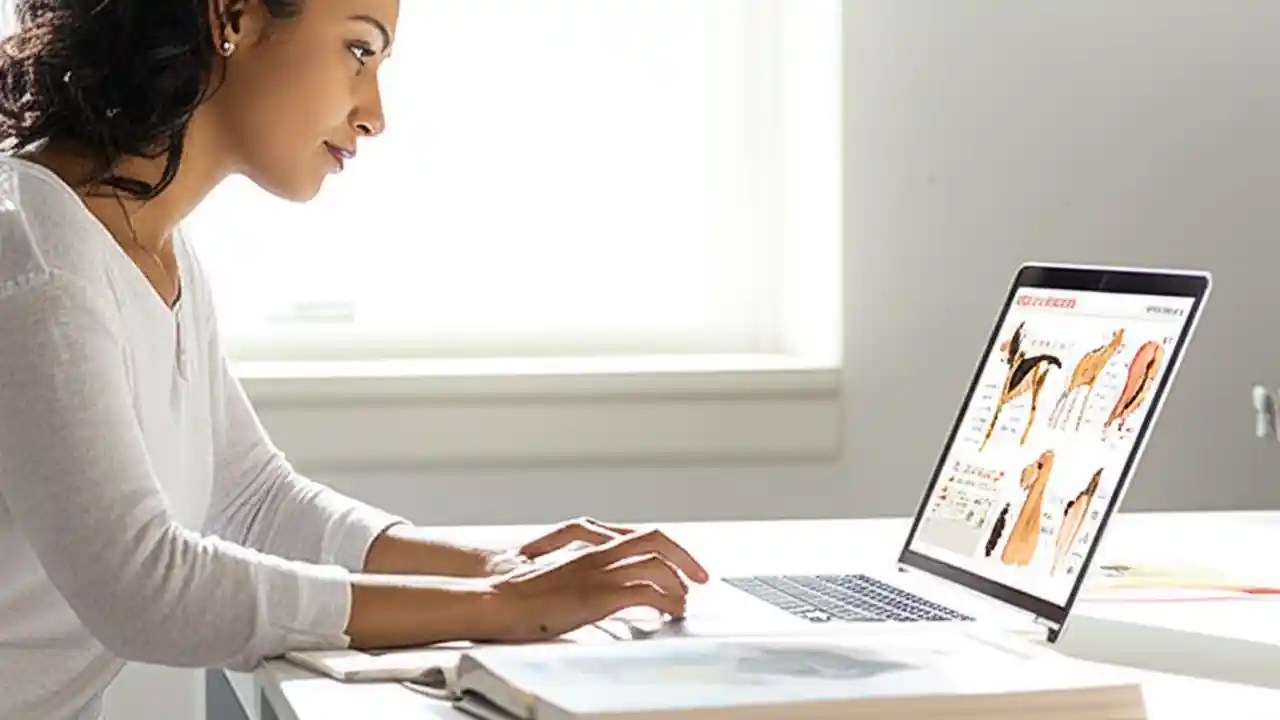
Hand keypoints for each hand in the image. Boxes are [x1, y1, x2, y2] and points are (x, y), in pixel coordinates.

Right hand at [483, 526, 710, 642]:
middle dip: (685, 557)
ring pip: (655, 565)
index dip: (669, 548)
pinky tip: (665, 613)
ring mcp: (598, 573)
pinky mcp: (596, 597)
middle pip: (656, 539)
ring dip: (676, 584)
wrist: (494, 597)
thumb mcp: (558, 572)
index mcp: (590, 547)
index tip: (684, 565)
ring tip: (682, 603)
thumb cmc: (517, 590)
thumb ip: (584, 572)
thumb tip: (605, 588)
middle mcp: (598, 554)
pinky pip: (642, 594)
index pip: (641, 535)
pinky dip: (662, 602)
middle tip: (700, 578)